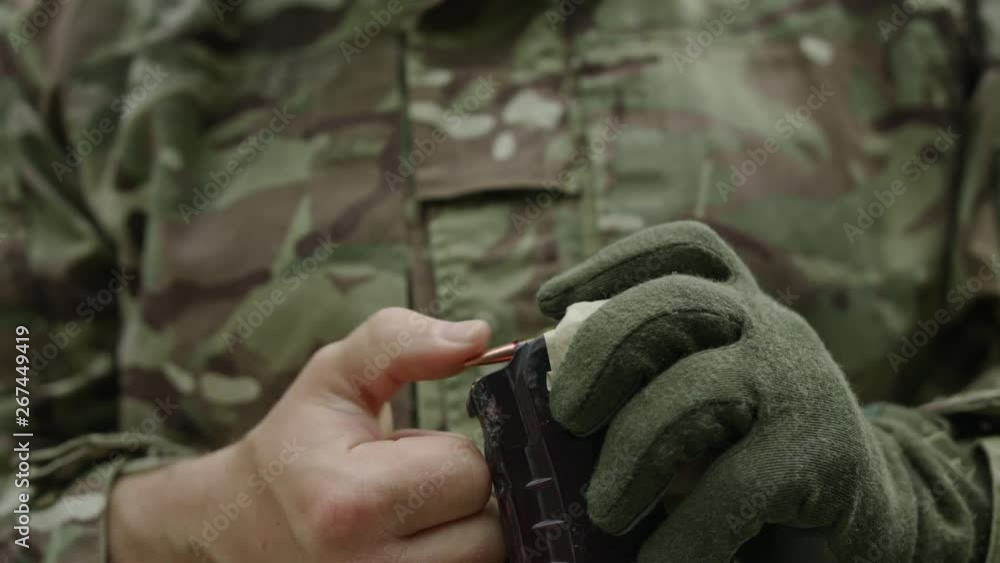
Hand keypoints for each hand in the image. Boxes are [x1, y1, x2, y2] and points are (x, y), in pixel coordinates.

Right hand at [110, 308, 505, 562]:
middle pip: (490, 530)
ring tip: (410, 516)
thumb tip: (478, 335)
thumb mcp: (336, 374)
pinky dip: (454, 555)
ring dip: (462, 533)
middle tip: (409, 487)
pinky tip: (417, 540)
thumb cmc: (298, 444)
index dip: (448, 454)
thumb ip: (402, 342)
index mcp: (350, 503)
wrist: (241, 524)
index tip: (402, 454)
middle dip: (460, 498)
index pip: (470, 474)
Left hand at [537, 222, 987, 562]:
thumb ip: (646, 380)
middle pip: (673, 304)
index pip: (682, 251)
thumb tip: (550, 396)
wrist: (868, 512)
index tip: (547, 301)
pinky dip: (685, 532)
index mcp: (736, 306)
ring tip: (604, 510)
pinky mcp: (820, 455)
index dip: (612, 263)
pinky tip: (657, 559)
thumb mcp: (701, 397)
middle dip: (602, 355)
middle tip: (566, 417)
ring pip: (696, 392)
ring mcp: (797, 385)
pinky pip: (734, 486)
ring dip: (632, 453)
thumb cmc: (755, 452)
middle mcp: (769, 327)